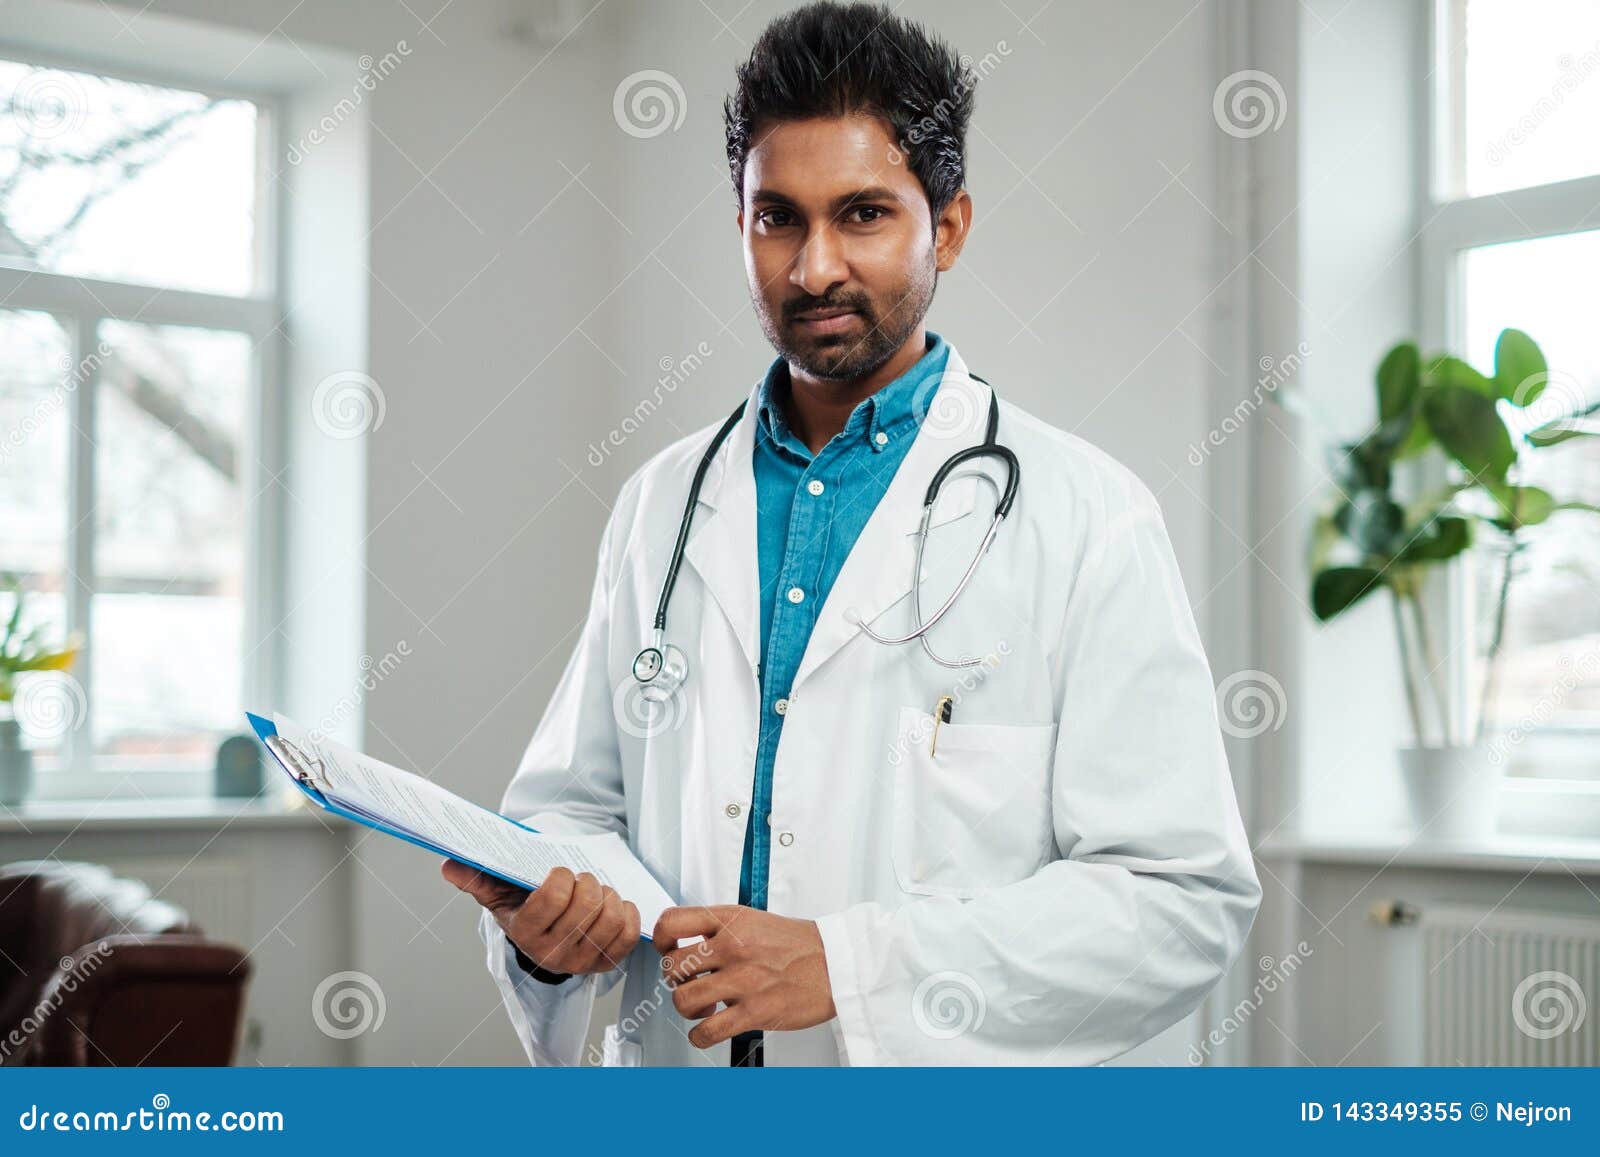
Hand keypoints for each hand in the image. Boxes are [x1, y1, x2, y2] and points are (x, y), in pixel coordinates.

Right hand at [442, 860, 639, 975]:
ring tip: (598, 891)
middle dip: (588, 881)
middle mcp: (552, 955)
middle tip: (582, 878)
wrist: (542, 939)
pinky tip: (616, 904)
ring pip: (611, 917)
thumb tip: (449, 866)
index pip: (554, 897)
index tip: (560, 871)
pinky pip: (629, 934)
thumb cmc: (522, 908)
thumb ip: (476, 878)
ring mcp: (581, 962)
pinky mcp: (605, 963)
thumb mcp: (497, 893)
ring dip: (609, 895)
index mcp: (525, 934)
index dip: (563, 875)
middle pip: (586, 905)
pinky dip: (628, 912)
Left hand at [653, 905, 835, 1048]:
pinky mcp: (755, 1011)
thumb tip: (687, 944)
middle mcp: (733, 947)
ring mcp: (744, 980)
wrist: (837, 963)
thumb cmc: (798, 944)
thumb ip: (720, 929)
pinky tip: (710, 1030)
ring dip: (688, 1009)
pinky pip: (707, 1031)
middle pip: (672, 967)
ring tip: (704, 1007)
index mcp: (730, 920)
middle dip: (676, 981)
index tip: (667, 950)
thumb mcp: (754, 920)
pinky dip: (700, 1036)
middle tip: (691, 983)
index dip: (660, 940)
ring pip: (684, 1000)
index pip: (672, 923)